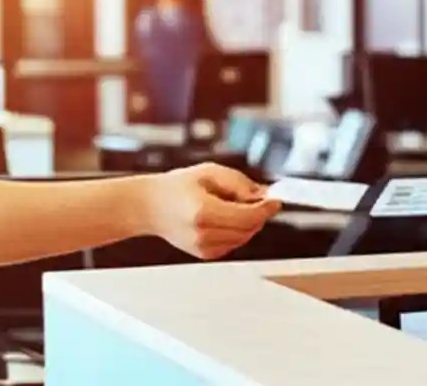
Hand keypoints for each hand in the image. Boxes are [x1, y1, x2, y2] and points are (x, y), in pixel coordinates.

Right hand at [142, 163, 280, 259]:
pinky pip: (234, 242)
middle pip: (249, 229)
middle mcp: (204, 234)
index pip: (248, 217)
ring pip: (244, 237)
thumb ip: (238, 183)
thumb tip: (263, 194)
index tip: (276, 200)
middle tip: (256, 197)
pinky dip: (237, 230)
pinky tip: (222, 217)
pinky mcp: (205, 255)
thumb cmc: (177, 186)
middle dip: (258, 213)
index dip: (266, 208)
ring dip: (248, 222)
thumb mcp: (209, 172)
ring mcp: (204, 248)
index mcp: (204, 212)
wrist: (150, 207)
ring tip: (229, 204)